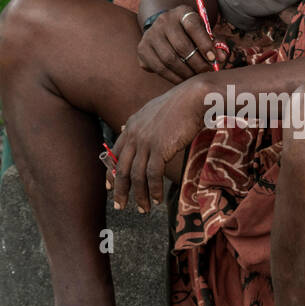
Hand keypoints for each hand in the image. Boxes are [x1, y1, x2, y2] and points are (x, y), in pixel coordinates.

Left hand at [108, 77, 206, 211]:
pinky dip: (154, 189)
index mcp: (132, 125)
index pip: (115, 153)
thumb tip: (126, 126)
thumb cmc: (180, 103)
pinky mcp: (160, 148)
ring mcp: (146, 141)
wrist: (194, 97)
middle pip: (121, 168)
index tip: (110, 187)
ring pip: (136, 175)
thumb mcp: (153, 110)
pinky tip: (156, 199)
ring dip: (139, 195)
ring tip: (142, 209)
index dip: (111, 172)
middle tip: (120, 205)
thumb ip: (139, 122)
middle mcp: (134, 134)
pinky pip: (152, 175)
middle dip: (120, 190)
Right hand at [137, 4, 228, 82]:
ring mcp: (150, 35)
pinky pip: (159, 68)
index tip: (213, 59)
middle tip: (206, 73)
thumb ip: (215, 43)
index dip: (204, 43)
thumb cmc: (190, 34)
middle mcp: (163, 21)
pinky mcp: (142, 49)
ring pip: (169, 59)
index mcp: (182, 12)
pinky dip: (173, 78)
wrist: (164, 31)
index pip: (193, 25)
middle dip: (197, 63)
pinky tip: (183, 81)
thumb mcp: (203, 33)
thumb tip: (221, 58)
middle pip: (181, 46)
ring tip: (196, 78)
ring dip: (186, 73)